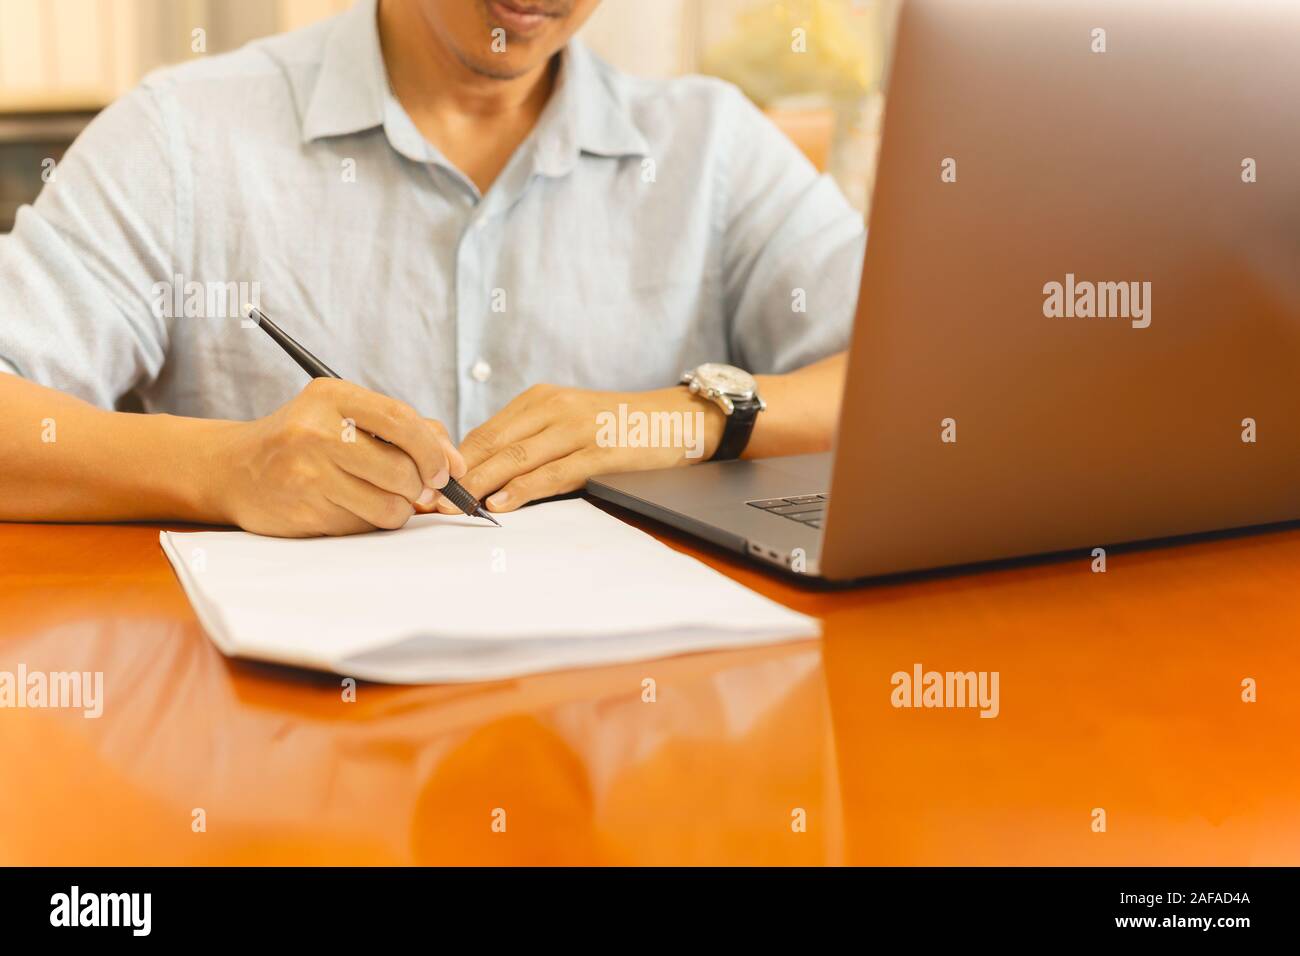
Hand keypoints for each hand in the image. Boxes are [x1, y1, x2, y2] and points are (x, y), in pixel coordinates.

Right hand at [215, 378, 464, 535]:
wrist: (235, 469)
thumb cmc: (305, 440)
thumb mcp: (347, 415)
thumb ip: (406, 429)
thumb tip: (454, 463)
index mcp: (333, 397)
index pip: (403, 421)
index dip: (435, 451)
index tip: (447, 470)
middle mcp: (317, 431)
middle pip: (402, 469)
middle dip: (420, 486)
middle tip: (417, 489)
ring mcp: (308, 473)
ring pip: (389, 505)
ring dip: (398, 509)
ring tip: (382, 498)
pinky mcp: (304, 510)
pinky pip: (363, 526)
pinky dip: (369, 522)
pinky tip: (349, 507)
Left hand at [436, 384, 723, 514]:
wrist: (675, 418)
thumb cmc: (617, 427)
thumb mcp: (566, 423)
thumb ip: (530, 441)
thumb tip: (481, 475)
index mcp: (539, 399)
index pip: (484, 432)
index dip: (453, 463)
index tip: (427, 488)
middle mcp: (552, 406)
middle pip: (492, 444)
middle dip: (459, 476)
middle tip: (431, 504)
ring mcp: (576, 427)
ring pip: (516, 457)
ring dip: (482, 484)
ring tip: (456, 509)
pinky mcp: (600, 449)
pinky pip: (554, 472)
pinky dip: (523, 489)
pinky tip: (501, 503)